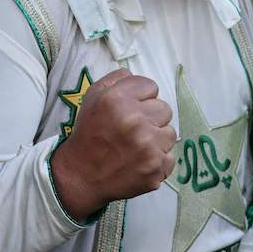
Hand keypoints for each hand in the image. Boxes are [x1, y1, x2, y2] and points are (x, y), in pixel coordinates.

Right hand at [49, 69, 174, 220]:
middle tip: (133, 128)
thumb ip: (116, 79)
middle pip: (164, 108)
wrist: (82, 175)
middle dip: (151, 117)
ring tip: (136, 146)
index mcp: (117, 100)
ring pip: (170, 133)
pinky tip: (139, 161)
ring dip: (156, 139)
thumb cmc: (89, 134)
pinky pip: (170, 157)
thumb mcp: (92, 98)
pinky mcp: (156, 169)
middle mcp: (134, 121)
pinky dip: (157, 160)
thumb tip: (135, 75)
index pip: (151, 86)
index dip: (140, 97)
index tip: (129, 108)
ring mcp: (148, 147)